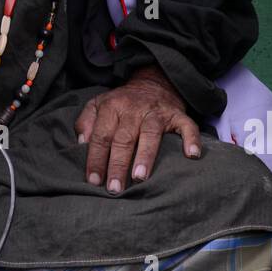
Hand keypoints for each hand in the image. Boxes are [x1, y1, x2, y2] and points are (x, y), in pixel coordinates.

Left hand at [75, 65, 202, 192]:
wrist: (153, 82)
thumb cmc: (122, 102)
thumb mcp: (97, 105)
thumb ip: (85, 122)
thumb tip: (80, 144)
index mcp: (112, 107)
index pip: (101, 136)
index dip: (96, 158)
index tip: (94, 180)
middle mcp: (134, 109)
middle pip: (124, 138)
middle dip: (118, 164)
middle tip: (114, 188)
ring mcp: (157, 112)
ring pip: (151, 133)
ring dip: (146, 155)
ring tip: (140, 176)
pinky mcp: (177, 114)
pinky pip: (187, 126)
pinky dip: (191, 139)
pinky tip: (191, 155)